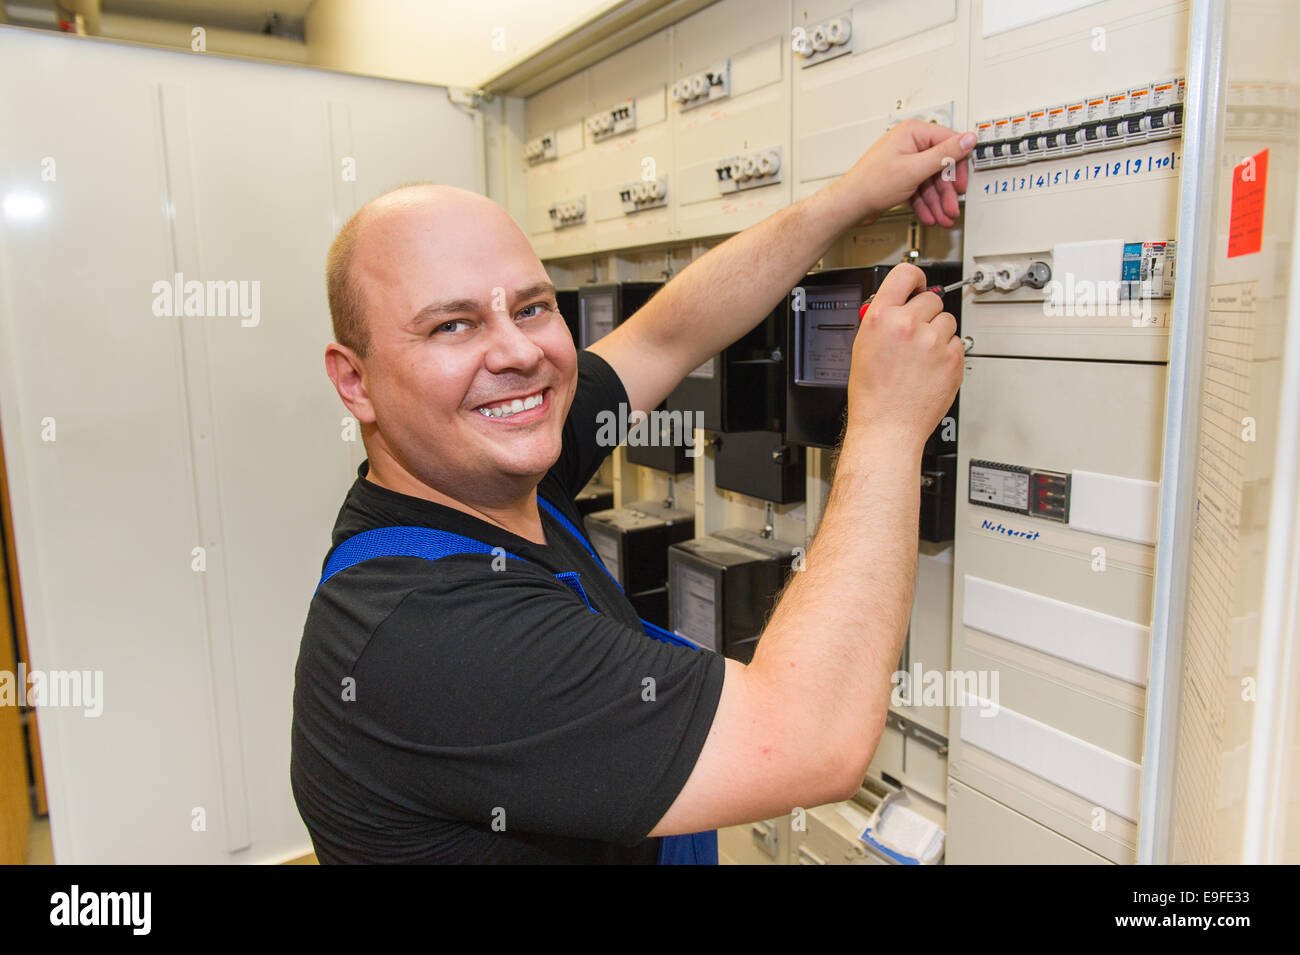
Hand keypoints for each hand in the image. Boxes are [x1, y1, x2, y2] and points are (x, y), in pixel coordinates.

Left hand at [838, 121, 975, 226]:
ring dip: (937, 201)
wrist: (850, 204)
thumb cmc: (871, 184)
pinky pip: (920, 188)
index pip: (949, 142)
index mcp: (912, 132)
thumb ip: (945, 154)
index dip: (958, 165)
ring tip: (943, 217)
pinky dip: (925, 203)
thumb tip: (969, 138)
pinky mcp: (901, 176)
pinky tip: (929, 216)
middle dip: (946, 192)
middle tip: (952, 208)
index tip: (961, 184)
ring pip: (930, 180)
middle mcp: (909, 143)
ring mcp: (904, 160)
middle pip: (940, 166)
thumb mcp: (915, 169)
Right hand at [846, 263, 963, 447]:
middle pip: (932, 298)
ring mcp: (934, 341)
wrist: (888, 426)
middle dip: (926, 313)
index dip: (914, 278)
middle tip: (916, 334)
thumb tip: (900, 305)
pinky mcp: (953, 358)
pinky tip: (930, 369)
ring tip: (922, 356)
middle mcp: (908, 324)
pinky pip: (957, 343)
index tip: (917, 285)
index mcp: (881, 318)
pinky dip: (948, 353)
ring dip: (938, 333)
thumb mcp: (864, 346)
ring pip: (947, 320)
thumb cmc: (873, 395)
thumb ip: (883, 319)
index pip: (905, 273)